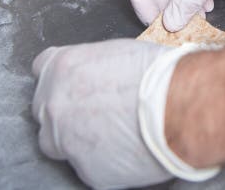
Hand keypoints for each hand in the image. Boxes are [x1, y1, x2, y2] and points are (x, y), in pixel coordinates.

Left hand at [32, 39, 171, 188]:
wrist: (181, 107)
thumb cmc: (161, 74)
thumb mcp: (120, 53)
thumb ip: (94, 66)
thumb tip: (99, 78)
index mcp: (63, 68)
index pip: (42, 69)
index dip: (62, 77)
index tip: (74, 83)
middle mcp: (55, 105)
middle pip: (45, 110)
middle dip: (66, 111)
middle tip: (99, 111)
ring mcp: (67, 142)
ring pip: (58, 144)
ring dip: (78, 140)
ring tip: (114, 134)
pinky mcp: (89, 172)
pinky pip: (89, 167)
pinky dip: (104, 161)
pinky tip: (127, 149)